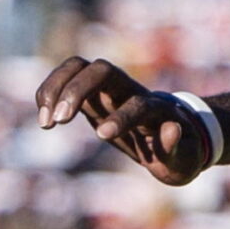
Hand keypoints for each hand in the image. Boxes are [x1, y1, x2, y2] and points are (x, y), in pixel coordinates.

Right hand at [35, 57, 212, 185]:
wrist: (174, 142)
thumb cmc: (180, 155)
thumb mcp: (184, 162)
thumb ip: (176, 148)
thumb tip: (171, 129)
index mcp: (158, 110)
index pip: (139, 104)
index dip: (122, 116)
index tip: (102, 136)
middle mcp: (132, 92)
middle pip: (102, 69)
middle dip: (76, 90)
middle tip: (59, 121)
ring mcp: (109, 90)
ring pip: (78, 66)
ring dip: (55, 88)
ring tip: (46, 122)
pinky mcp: (90, 95)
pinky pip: (64, 79)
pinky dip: (48, 93)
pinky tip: (45, 119)